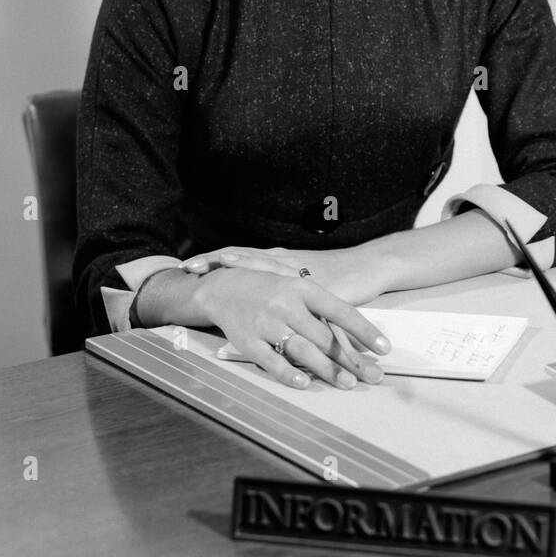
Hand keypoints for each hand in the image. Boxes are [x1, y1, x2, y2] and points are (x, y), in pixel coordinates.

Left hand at [182, 245, 390, 305]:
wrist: (369, 268)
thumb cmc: (341, 278)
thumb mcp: (307, 285)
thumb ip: (286, 289)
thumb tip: (264, 299)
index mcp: (281, 262)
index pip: (242, 257)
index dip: (215, 262)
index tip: (189, 266)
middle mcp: (282, 262)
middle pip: (240, 258)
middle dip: (212, 262)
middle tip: (186, 266)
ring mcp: (291, 269)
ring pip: (252, 263)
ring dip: (224, 265)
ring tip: (201, 267)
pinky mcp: (303, 281)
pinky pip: (273, 277)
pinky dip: (254, 275)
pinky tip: (239, 275)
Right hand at [191, 267, 390, 390]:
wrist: (223, 286)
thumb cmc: (269, 289)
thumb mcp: (297, 288)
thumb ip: (321, 311)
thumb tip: (353, 338)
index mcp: (303, 287)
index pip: (341, 311)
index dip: (365, 330)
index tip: (384, 348)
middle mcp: (287, 304)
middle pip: (325, 337)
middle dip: (352, 360)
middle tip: (372, 377)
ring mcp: (267, 323)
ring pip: (303, 350)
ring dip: (327, 370)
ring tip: (348, 384)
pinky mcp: (248, 341)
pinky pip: (272, 360)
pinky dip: (289, 373)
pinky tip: (305, 384)